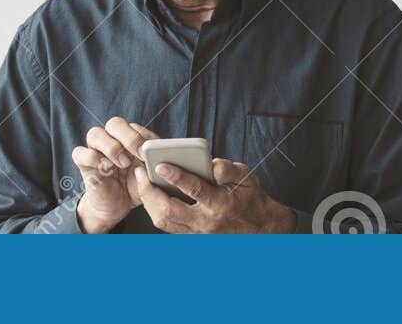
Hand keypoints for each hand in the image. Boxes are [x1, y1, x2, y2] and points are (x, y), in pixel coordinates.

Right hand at [70, 117, 160, 233]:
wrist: (117, 207)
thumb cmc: (135, 187)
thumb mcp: (149, 176)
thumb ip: (153, 164)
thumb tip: (160, 156)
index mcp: (129, 138)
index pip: (134, 127)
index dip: (144, 136)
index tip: (153, 150)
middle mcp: (111, 139)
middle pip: (115, 123)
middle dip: (129, 137)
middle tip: (139, 154)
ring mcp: (95, 150)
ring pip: (95, 133)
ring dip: (111, 147)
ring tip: (123, 164)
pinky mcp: (83, 163)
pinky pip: (80, 152)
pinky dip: (92, 157)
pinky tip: (105, 168)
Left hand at [134, 157, 294, 233]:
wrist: (260, 230)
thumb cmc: (251, 199)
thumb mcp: (246, 179)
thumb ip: (228, 169)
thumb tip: (210, 164)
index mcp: (221, 204)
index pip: (195, 190)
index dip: (176, 176)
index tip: (160, 164)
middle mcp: (206, 222)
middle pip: (169, 211)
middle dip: (150, 192)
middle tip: (140, 172)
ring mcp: (197, 233)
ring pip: (164, 221)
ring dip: (149, 201)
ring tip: (143, 182)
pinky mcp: (192, 237)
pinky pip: (167, 225)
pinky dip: (156, 209)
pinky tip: (151, 195)